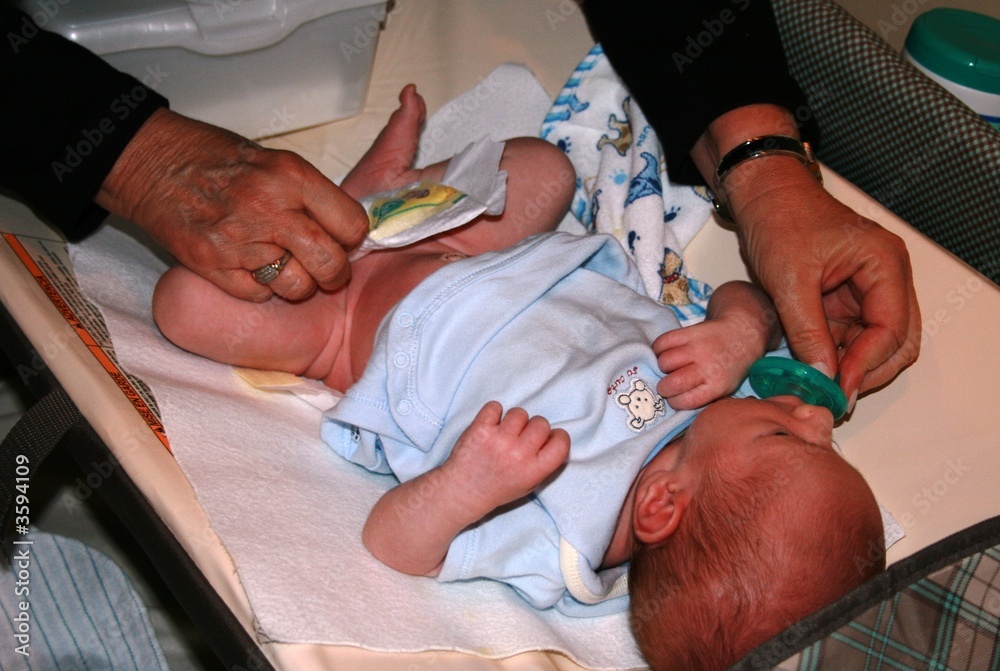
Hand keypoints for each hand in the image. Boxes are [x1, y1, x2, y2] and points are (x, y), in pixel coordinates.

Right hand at [96, 108, 368, 301]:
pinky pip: (258, 294)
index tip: (343, 236)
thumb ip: (309, 194)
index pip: (351, 223)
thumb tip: (345, 227)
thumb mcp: (274, 161)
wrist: (151, 162)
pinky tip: (252, 267)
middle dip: (335, 272)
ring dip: (298, 284)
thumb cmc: (217, 158)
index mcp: (291, 176)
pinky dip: (261, 287)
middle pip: (330, 263)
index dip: (351, 234)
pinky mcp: (213, 266)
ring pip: (298, 286)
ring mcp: (240, 241)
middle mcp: (270, 209)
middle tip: (327, 268)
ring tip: (285, 266)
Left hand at [445, 402, 569, 511]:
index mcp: (534, 470)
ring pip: (519, 413)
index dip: (556, 437)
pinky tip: (490, 426)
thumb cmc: (497, 488)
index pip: (561, 442)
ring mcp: (499, 440)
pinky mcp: (480, 429)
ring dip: (513, 421)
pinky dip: (492, 413)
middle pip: (541, 423)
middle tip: (520, 438)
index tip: (546, 439)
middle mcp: (519, 454)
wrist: (463, 491)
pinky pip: (495, 407)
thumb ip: (543, 463)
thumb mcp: (529, 485)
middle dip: (533, 428)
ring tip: (502, 434)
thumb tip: (552, 438)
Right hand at [654, 316, 758, 409]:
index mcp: (716, 386)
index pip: (683, 401)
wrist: (742, 334)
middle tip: (669, 383)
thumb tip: (675, 402)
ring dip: (663, 366)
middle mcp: (706, 367)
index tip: (676, 397)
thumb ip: (703, 397)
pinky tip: (666, 352)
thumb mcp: (725, 389)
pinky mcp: (688, 332)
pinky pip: (662, 343)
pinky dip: (659, 349)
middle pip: (671, 383)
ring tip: (670, 366)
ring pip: (664, 362)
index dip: (675, 401)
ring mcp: (697, 348)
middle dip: (665, 387)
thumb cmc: (731, 367)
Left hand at [729, 160, 920, 405]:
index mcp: (885, 264)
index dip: (866, 364)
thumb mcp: (789, 280)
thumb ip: (807, 330)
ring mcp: (868, 290)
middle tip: (836, 397)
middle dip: (868, 371)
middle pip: (897, 341)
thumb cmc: (780, 220)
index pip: (892, 328)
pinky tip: (814, 370)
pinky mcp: (847, 299)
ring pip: (875, 344)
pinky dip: (836, 355)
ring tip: (822, 387)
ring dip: (851, 366)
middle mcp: (887, 278)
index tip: (839, 389)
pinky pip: (851, 336)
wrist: (763, 197)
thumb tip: (824, 376)